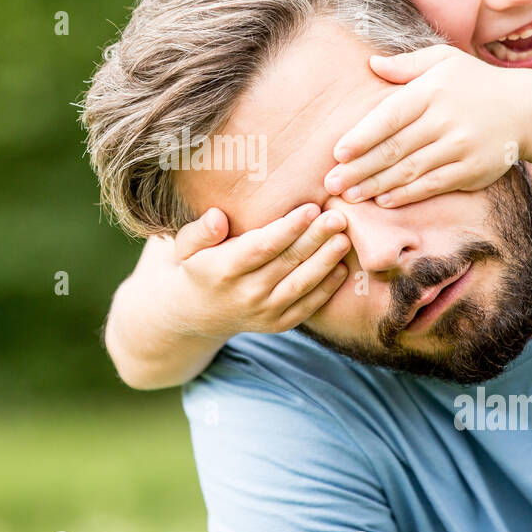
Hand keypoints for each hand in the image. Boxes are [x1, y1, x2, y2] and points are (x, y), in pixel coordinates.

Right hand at [167, 203, 350, 338]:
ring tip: (344, 238)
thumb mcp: (187, 246)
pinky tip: (341, 267)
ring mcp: (264, 312)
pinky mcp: (279, 324)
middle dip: (316, 238)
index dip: (288, 228)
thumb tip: (217, 217)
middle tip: (338, 216)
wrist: (199, 312)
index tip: (311, 208)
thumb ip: (201, 230)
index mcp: (223, 270)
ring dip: (326, 261)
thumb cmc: (199, 266)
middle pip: (287, 263)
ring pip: (301, 285)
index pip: (261, 247)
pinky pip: (307, 306)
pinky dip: (327, 288)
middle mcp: (245, 294)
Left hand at [323, 45, 531, 206]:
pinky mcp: (472, 170)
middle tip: (331, 183)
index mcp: (432, 91)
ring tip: (349, 195)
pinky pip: (434, 185)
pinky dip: (407, 195)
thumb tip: (371, 64)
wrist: (526, 109)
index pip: (390, 116)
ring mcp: (461, 146)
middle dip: (359, 169)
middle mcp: (446, 119)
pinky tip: (384, 200)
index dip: (362, 137)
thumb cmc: (474, 82)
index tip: (337, 153)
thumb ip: (406, 66)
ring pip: (410, 171)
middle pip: (395, 149)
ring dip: (376, 185)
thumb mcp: (443, 61)